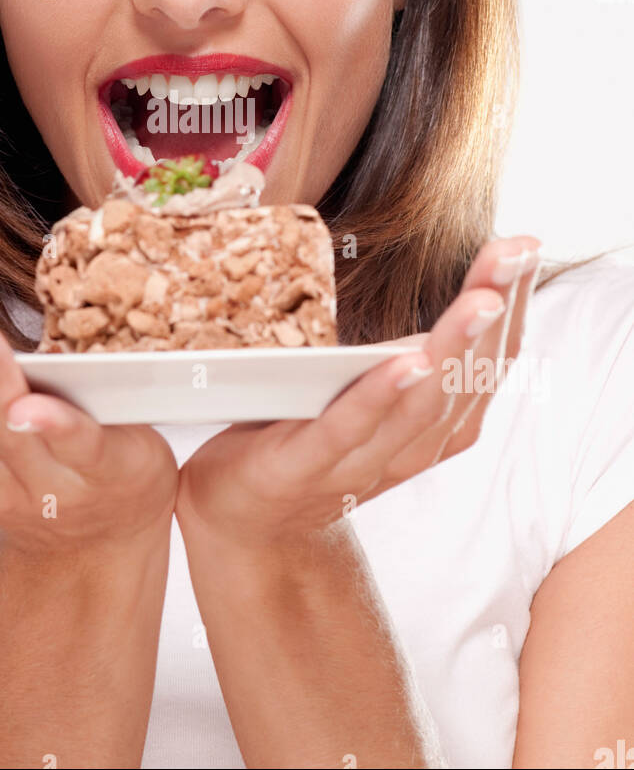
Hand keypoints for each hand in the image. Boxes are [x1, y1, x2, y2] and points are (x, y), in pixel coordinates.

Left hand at [175, 234, 541, 546]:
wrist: (244, 521)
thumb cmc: (309, 437)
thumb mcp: (371, 390)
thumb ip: (408, 352)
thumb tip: (443, 280)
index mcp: (431, 425)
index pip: (486, 361)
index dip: (511, 307)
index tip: (525, 248)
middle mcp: (409, 447)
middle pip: (464, 378)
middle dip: (492, 313)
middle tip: (514, 256)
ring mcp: (358, 462)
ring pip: (419, 406)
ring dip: (452, 348)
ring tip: (479, 301)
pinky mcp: (302, 468)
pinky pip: (346, 431)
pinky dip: (378, 397)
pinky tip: (403, 363)